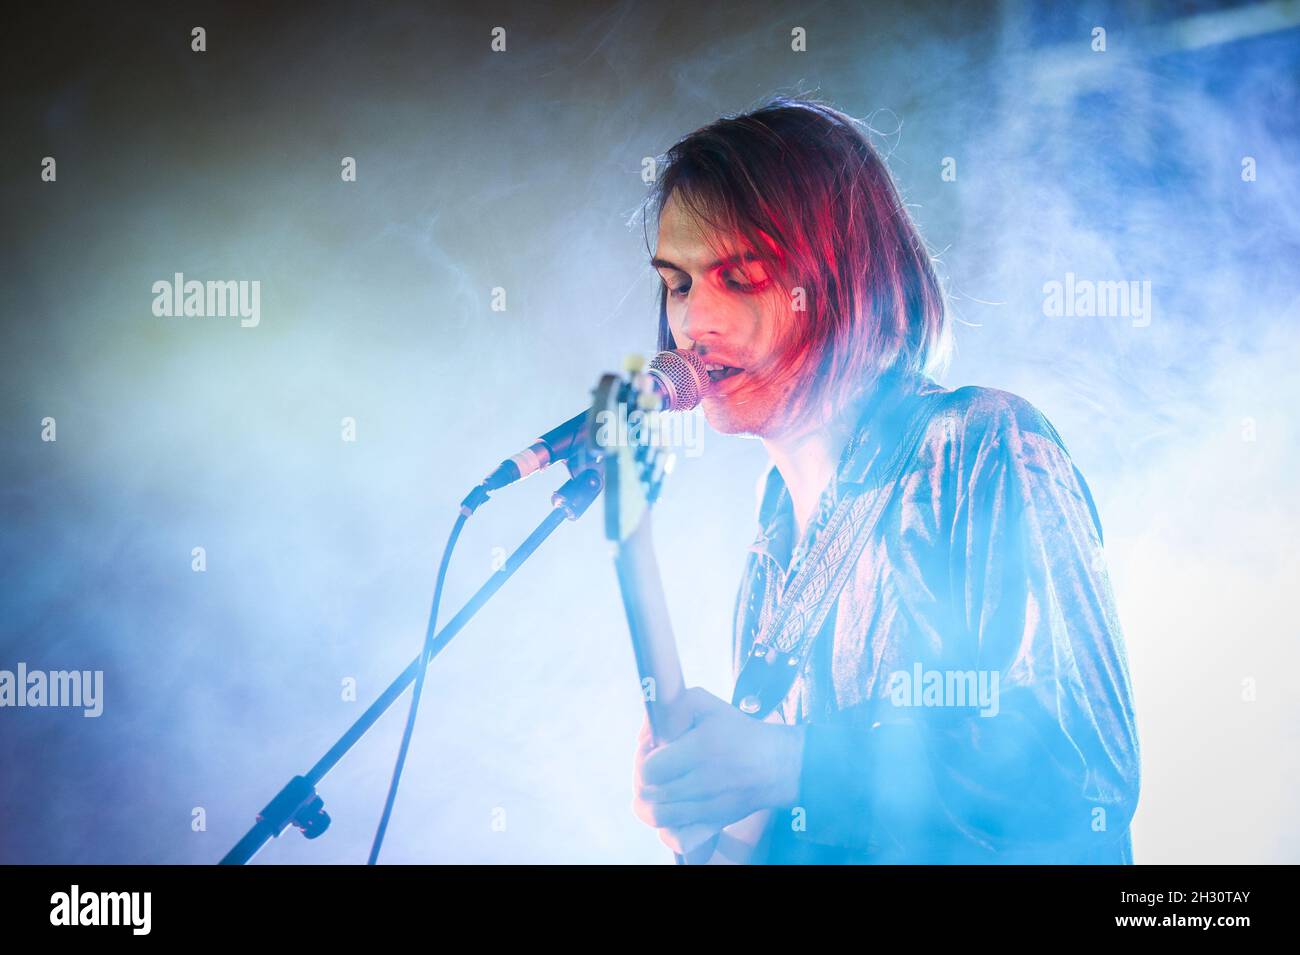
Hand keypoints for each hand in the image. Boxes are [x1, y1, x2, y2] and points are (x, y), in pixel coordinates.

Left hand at [631, 687, 803, 852]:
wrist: (776, 764)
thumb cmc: (738, 731)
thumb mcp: (705, 703)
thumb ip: (670, 707)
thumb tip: (645, 734)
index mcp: (702, 749)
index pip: (650, 770)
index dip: (643, 759)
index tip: (653, 749)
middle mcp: (705, 782)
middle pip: (650, 794)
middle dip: (645, 778)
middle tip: (657, 767)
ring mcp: (710, 808)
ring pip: (659, 818)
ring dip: (651, 803)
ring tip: (659, 789)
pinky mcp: (715, 825)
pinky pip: (681, 840)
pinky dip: (669, 832)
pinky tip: (672, 814)